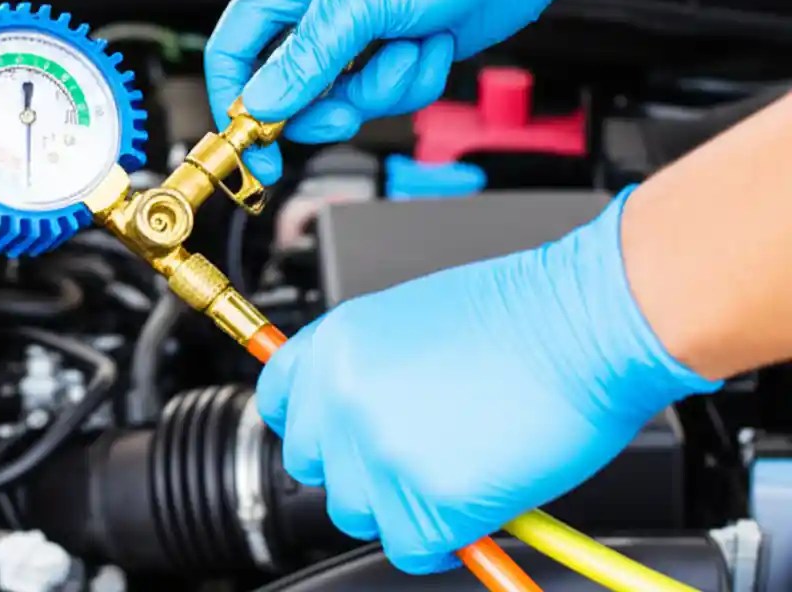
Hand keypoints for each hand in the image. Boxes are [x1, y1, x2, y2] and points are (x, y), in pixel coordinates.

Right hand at [204, 0, 645, 182]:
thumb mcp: (363, 4)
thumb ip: (306, 61)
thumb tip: (260, 106)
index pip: (234, 48)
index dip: (236, 101)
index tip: (251, 148)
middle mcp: (316, 3)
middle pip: (286, 87)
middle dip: (322, 106)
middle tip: (344, 115)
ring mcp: (358, 29)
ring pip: (341, 98)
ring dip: (382, 87)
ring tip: (410, 49)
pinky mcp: (395, 49)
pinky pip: (385, 94)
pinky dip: (414, 79)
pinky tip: (434, 42)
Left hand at [255, 188, 719, 573]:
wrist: (584, 324)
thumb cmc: (522, 314)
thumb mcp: (410, 319)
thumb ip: (369, 367)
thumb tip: (361, 410)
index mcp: (333, 346)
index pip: (277, 402)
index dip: (314, 424)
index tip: (337, 436)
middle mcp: (341, 399)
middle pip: (314, 468)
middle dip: (360, 470)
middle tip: (411, 459)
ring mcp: (380, 453)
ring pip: (359, 514)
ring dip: (401, 506)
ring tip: (452, 474)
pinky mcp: (428, 501)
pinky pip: (412, 549)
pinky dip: (444, 540)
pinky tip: (473, 506)